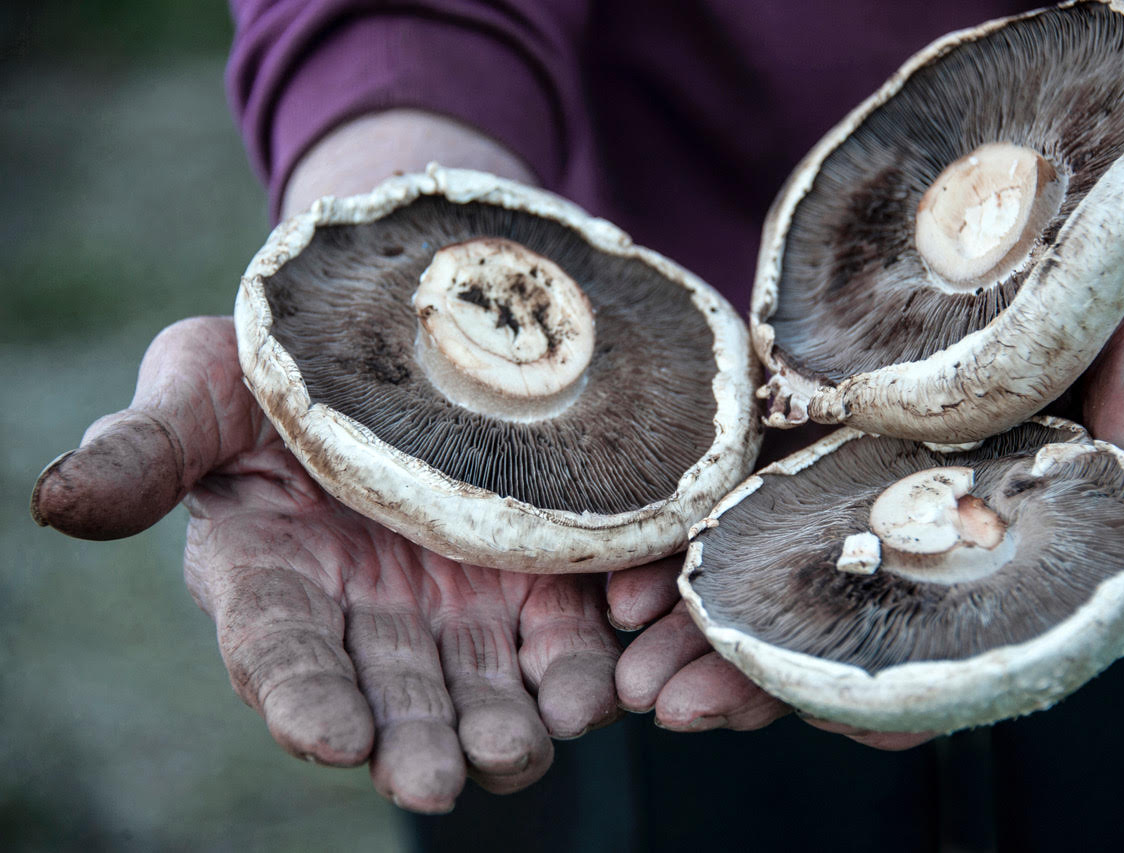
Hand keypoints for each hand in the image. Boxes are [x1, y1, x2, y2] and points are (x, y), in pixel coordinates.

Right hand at [31, 316, 620, 811]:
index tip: (328, 734)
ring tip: (520, 748)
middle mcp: (367, 612)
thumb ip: (145, 451)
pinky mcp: (533, 579)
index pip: (281, 653)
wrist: (396, 334)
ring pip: (482, 686)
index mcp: (276, 579)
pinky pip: (562, 638)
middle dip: (413, 739)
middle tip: (434, 777)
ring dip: (504, 725)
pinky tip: (598, 690)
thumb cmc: (277, 364)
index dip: (303, 696)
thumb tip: (56, 504)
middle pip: (392, 694)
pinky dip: (579, 669)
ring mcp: (457, 602)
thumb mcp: (200, 389)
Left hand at [607, 247, 1123, 748]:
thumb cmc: (1110, 280)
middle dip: (756, 672)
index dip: (906, 689)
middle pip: (834, 620)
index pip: (952, 639)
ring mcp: (842, 475)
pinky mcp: (791, 419)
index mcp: (1001, 533)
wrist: (1040, 203)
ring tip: (625, 660)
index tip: (851, 726)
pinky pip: (726, 486)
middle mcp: (912, 521)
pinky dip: (676, 533)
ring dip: (696, 622)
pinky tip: (617, 574)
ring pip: (764, 569)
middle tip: (674, 708)